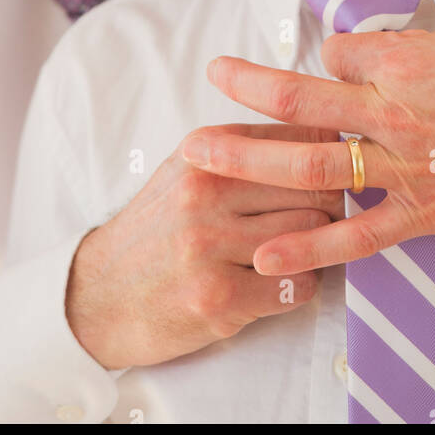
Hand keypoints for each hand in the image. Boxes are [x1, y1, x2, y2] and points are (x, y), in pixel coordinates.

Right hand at [65, 121, 344, 369]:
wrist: (99, 296)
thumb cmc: (157, 229)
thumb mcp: (188, 169)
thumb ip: (243, 150)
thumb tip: (321, 134)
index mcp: (205, 153)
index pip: (301, 138)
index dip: (329, 157)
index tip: (335, 170)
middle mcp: (206, 193)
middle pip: (316, 187)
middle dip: (332, 204)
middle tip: (327, 216)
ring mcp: (211, 247)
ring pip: (311, 237)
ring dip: (316, 249)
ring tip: (300, 250)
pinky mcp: (219, 300)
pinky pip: (296, 287)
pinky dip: (298, 286)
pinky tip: (278, 282)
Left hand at [180, 11, 434, 274]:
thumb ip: (423, 39)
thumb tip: (393, 44)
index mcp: (407, 55)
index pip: (337, 52)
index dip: (329, 57)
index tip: (333, 66)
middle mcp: (395, 106)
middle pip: (301, 97)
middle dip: (246, 90)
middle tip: (210, 80)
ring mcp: (409, 163)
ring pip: (312, 162)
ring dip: (248, 158)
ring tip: (197, 157)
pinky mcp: (430, 211)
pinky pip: (359, 234)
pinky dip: (310, 247)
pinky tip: (265, 254)